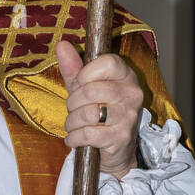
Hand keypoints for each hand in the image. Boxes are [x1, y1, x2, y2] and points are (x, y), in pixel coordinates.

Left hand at [55, 38, 141, 177]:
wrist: (116, 149)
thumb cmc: (98, 112)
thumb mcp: (84, 88)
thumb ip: (74, 68)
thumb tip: (62, 45)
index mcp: (126, 75)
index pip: (108, 62)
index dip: (86, 73)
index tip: (80, 83)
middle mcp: (132, 93)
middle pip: (91, 90)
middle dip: (72, 102)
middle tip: (73, 109)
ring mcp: (128, 116)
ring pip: (88, 113)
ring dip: (72, 122)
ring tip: (73, 125)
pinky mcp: (121, 138)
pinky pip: (89, 134)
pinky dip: (74, 138)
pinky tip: (75, 138)